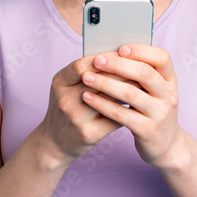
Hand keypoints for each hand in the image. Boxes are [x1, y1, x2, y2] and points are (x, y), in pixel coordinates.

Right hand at [36, 53, 132, 167]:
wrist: (54, 143)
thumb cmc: (68, 108)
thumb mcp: (67, 88)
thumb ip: (87, 73)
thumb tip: (119, 57)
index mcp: (60, 83)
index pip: (82, 65)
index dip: (104, 59)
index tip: (122, 54)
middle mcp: (65, 100)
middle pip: (99, 80)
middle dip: (122, 72)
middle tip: (140, 67)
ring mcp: (76, 118)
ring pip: (109, 99)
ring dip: (129, 90)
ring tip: (143, 84)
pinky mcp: (88, 134)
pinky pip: (115, 118)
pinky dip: (128, 109)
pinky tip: (137, 104)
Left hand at [79, 43, 182, 168]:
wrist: (166, 146)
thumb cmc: (153, 112)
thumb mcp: (155, 91)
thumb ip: (140, 74)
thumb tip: (111, 53)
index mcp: (170, 80)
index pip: (162, 58)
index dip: (141, 50)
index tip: (120, 47)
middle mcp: (168, 95)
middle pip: (144, 73)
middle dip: (118, 65)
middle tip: (97, 60)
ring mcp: (160, 113)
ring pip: (130, 94)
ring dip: (106, 83)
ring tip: (86, 78)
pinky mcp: (148, 130)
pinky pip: (122, 115)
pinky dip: (103, 105)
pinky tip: (88, 98)